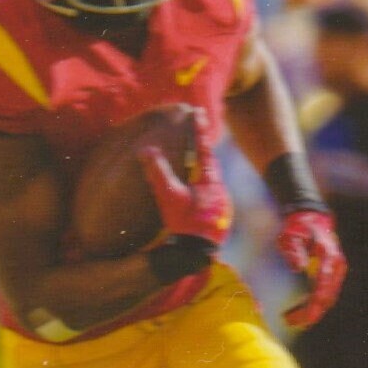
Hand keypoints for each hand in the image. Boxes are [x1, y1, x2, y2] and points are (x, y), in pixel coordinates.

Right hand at [139, 114, 231, 248]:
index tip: (198, 113)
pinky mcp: (218, 217)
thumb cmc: (185, 225)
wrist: (197, 254)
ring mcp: (221, 204)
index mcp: (210, 181)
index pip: (203, 149)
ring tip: (195, 161)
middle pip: (211, 164)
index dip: (199, 131)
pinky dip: (203, 186)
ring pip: (212, 180)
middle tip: (198, 133)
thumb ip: (158, 172)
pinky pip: (211, 194)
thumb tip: (146, 150)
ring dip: (203, 169)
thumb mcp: (169, 196)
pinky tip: (196, 191)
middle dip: (203, 149)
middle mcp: (220, 190)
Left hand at [277, 209, 346, 327]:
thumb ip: (293, 249)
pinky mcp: (333, 272)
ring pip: (329, 297)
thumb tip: (298, 268)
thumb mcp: (292, 235)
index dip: (312, 307)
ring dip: (313, 310)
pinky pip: (327, 292)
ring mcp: (337, 269)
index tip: (298, 317)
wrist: (311, 216)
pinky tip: (302, 309)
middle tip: (289, 321)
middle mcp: (337, 266)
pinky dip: (316, 303)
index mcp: (329, 258)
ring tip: (293, 319)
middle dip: (311, 314)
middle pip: (328, 298)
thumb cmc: (299, 226)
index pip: (323, 289)